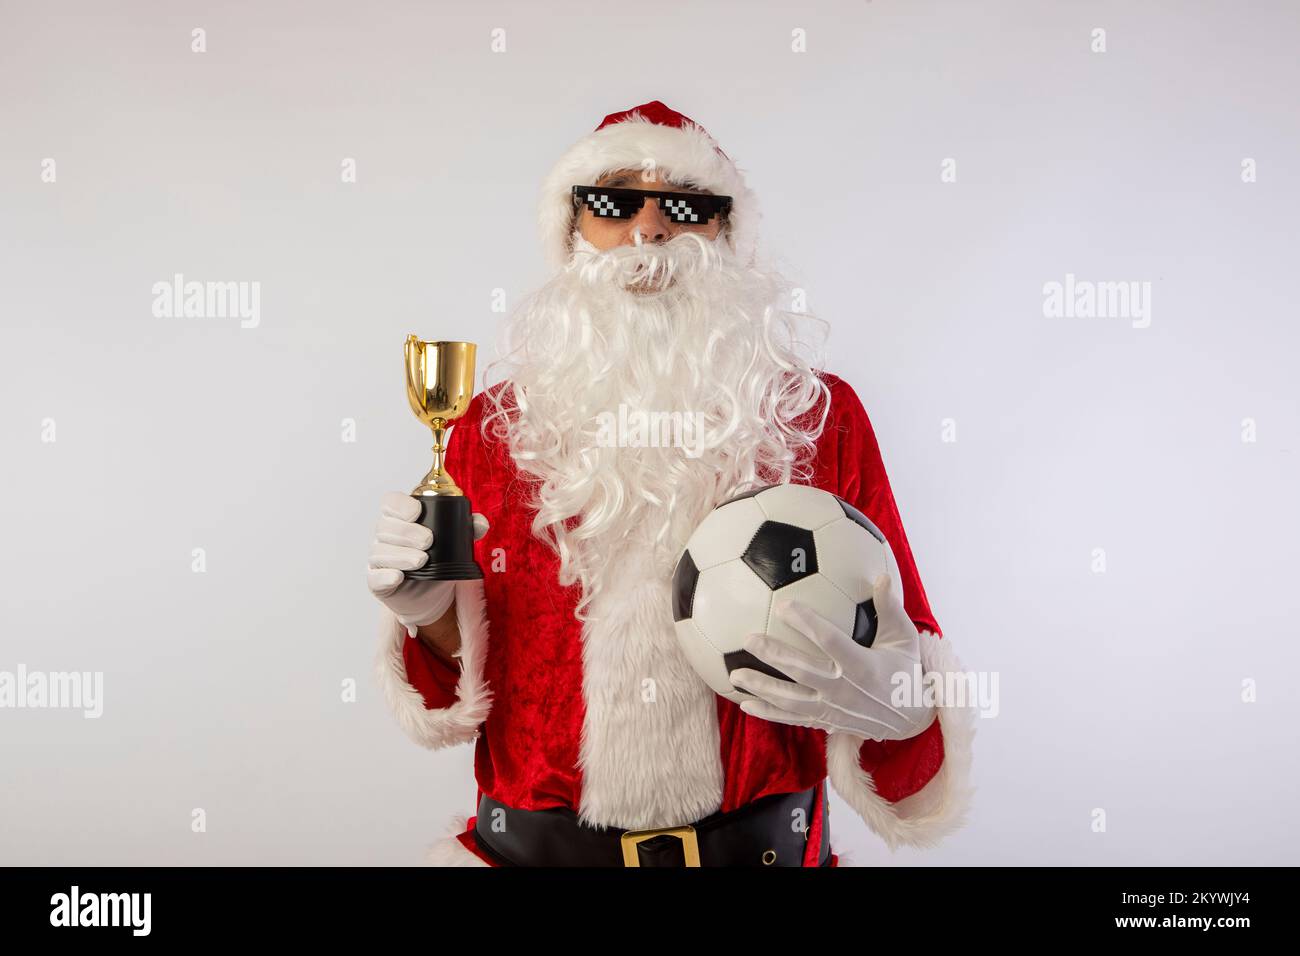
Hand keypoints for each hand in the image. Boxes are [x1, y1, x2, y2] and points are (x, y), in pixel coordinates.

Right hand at [366, 492, 488, 632]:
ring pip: (379, 551)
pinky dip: (386, 576)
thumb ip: (468, 529)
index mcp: (400, 519)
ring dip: (401, 555)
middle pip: (385, 526)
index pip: (391, 503)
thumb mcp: (455, 543)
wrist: (432, 595)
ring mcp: (379, 560)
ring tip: (422, 560)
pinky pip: (375, 577)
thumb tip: (481, 523)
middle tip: (428, 541)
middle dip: (407, 532)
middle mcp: (385, 537)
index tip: (417, 512)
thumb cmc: (438, 563)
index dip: (401, 505)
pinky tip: (398, 576)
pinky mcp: (377, 582)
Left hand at [728, 574, 934, 740]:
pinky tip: (744, 703)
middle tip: (747, 638)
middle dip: (773, 655)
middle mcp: (844, 689)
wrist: (912, 719)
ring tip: (735, 675)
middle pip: (802, 670)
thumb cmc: (906, 669)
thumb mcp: (905, 638)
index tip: (785, 605)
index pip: (830, 640)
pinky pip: (792, 718)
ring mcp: (833, 709)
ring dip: (762, 687)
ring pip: (791, 699)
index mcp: (862, 665)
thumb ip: (890, 608)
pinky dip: (768, 713)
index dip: (807, 623)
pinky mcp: (826, 722)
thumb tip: (880, 575)